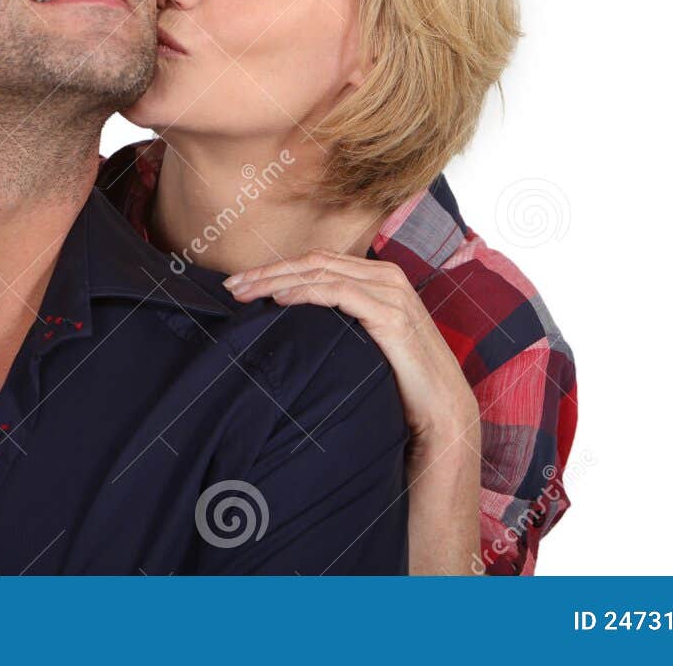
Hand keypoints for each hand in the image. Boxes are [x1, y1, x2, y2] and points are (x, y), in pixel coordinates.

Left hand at [224, 249, 478, 451]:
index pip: (316, 262)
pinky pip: (338, 293)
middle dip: (267, 271)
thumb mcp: (365, 342)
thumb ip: (340, 323)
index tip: (240, 284)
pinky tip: (279, 300)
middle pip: (313, 262)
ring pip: (320, 273)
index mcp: (378, 277)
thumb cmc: (400, 379)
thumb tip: (293, 323)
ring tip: (244, 293)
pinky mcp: (391, 314)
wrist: (441, 410)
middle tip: (231, 286)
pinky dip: (305, 292)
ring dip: (276, 280)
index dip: (276, 269)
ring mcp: (390, 292)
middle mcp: (386, 276)